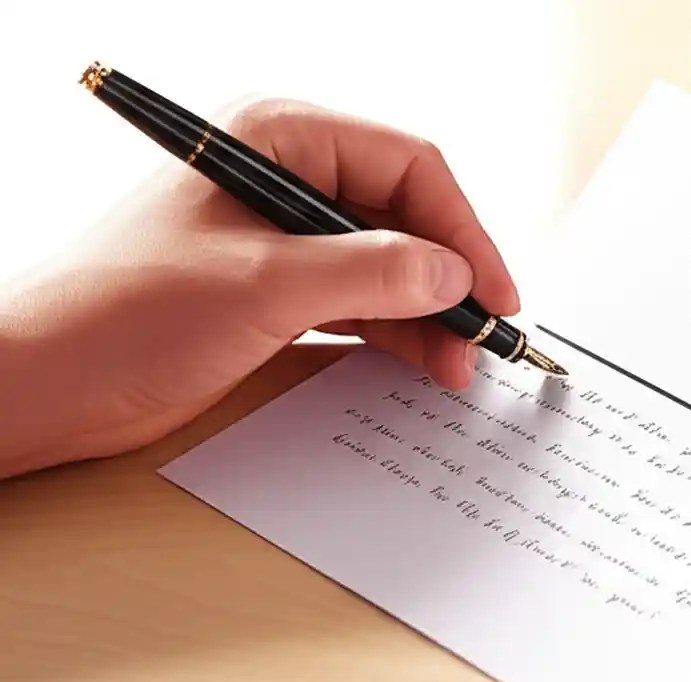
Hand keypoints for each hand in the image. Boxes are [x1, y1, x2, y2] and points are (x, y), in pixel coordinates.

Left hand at [0, 99, 517, 478]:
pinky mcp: (278, 290)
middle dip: (449, 278)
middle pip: (406, 216)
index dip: (462, 228)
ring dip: (428, 314)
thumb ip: (369, 273)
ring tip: (457, 367)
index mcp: (280, 139)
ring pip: (388, 264)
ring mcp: (285, 238)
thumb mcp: (262, 285)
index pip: (407, 165)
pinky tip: (422, 363)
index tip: (492, 291)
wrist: (46, 383)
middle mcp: (288, 178)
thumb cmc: (124, 312)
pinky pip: (361, 301)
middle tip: (481, 337)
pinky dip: (396, 332)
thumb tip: (453, 274)